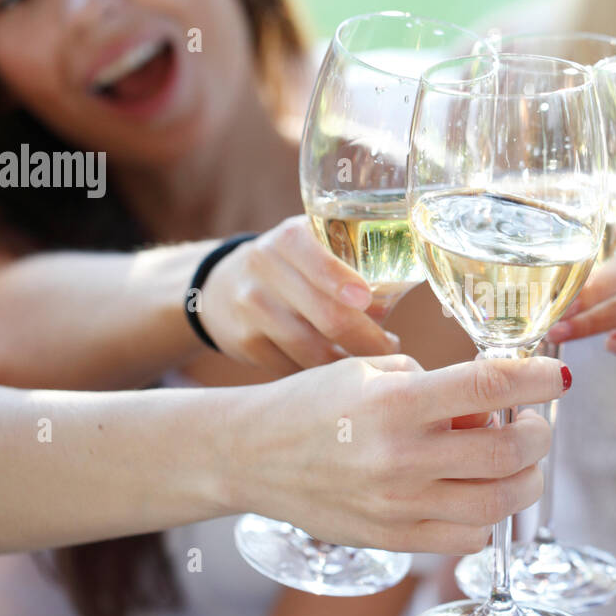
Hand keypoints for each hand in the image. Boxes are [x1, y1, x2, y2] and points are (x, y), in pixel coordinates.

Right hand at [198, 216, 399, 371]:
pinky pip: (292, 368)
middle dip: (368, 340)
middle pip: (327, 316)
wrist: (221, 287)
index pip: (320, 261)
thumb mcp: (313, 245)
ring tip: (371, 362)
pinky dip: (320, 378)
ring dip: (349, 363)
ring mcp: (250, 307)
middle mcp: (265, 268)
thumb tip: (394, 299)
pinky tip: (336, 375)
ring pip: (311, 350)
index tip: (368, 300)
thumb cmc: (292, 267)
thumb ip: (350, 262)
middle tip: (391, 350)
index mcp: (290, 238)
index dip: (344, 282)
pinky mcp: (243, 342)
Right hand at [220, 353, 570, 552]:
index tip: (559, 376)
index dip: (537, 379)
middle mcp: (401, 458)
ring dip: (523, 479)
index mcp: (396, 403)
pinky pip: (467, 537)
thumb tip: (492, 407)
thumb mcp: (371, 371)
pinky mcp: (393, 540)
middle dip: (538, 434)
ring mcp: (399, 505)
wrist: (252, 456)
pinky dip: (487, 515)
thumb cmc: (314, 404)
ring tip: (514, 461)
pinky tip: (476, 492)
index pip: (490, 386)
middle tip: (533, 424)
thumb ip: (437, 385)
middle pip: (509, 451)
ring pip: (498, 501)